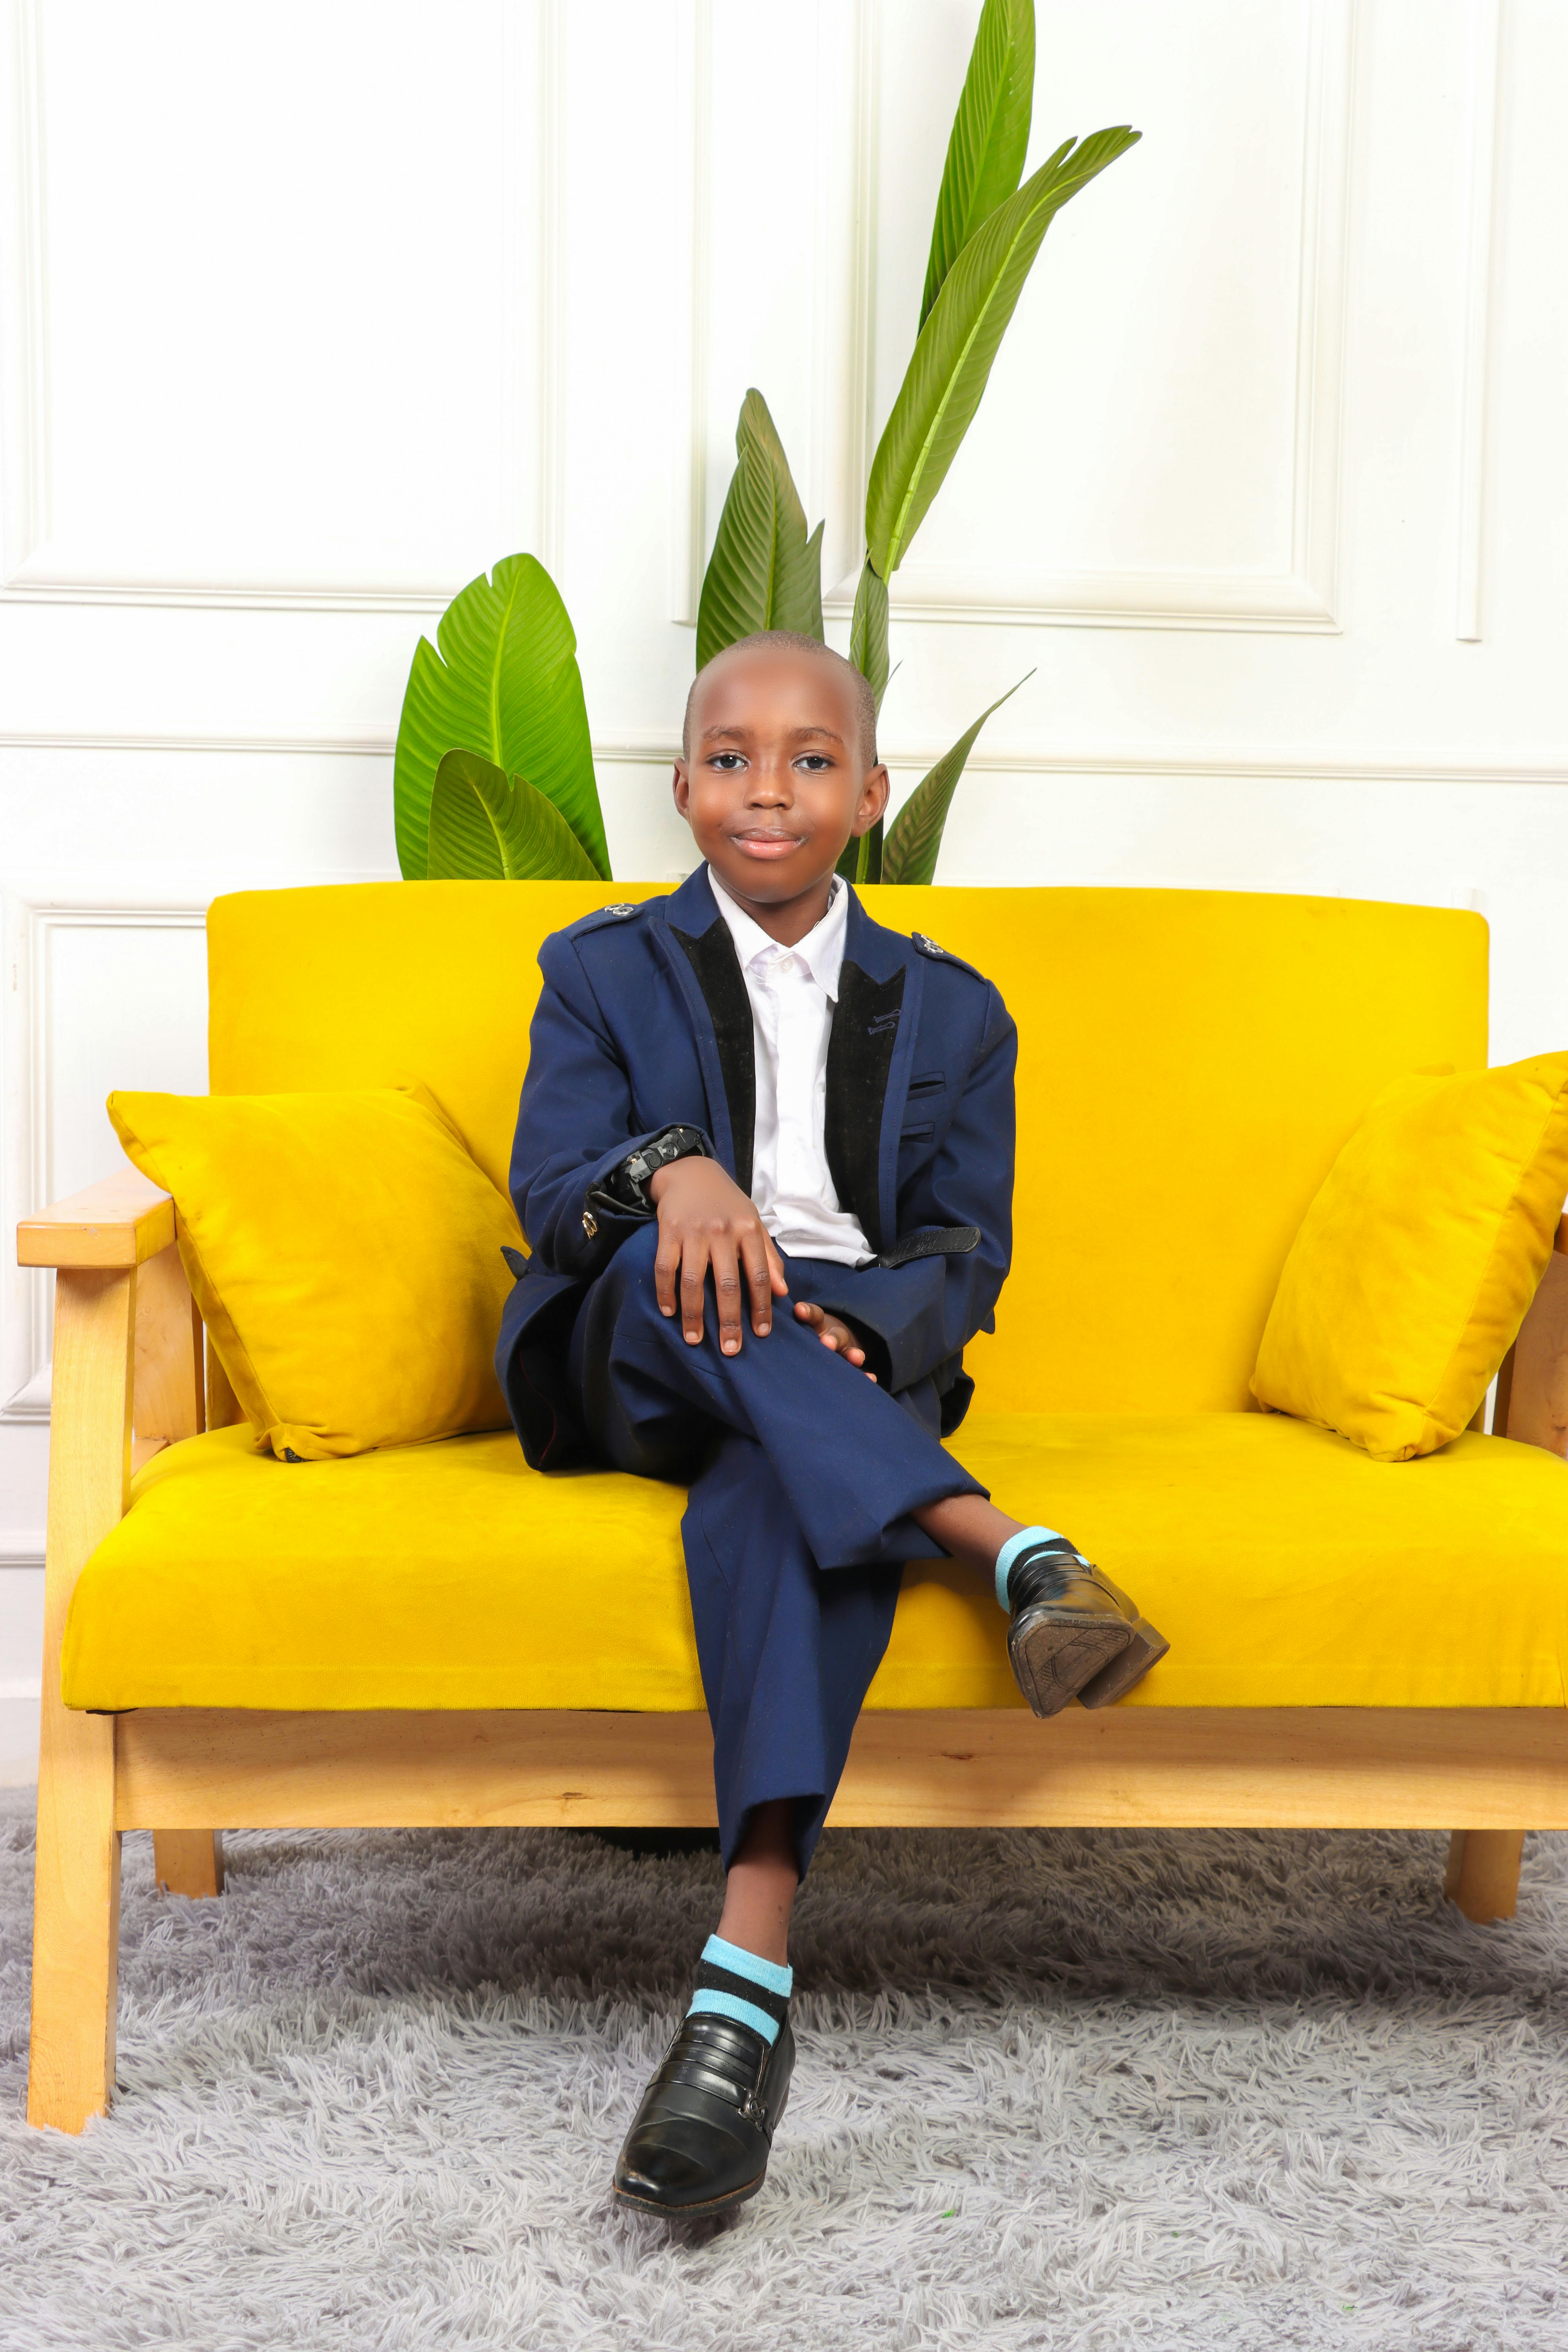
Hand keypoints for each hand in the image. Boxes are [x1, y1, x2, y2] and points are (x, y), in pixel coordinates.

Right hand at [649, 1157, 787, 1351]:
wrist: (692, 1172)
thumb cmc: (728, 1204)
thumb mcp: (754, 1224)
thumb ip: (768, 1257)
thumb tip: (781, 1292)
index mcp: (748, 1230)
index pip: (759, 1275)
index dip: (761, 1306)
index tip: (761, 1332)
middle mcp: (722, 1231)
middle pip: (727, 1284)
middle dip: (729, 1320)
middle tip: (730, 1349)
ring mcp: (693, 1232)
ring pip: (693, 1281)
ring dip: (693, 1314)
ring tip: (694, 1340)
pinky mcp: (668, 1231)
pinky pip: (665, 1268)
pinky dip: (665, 1292)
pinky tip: (668, 1312)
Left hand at [793, 1299, 876, 1379]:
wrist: (833, 1339)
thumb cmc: (809, 1334)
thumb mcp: (803, 1324)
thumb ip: (793, 1319)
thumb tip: (765, 1312)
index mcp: (817, 1324)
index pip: (813, 1315)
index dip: (807, 1312)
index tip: (799, 1310)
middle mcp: (832, 1335)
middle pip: (833, 1334)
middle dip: (831, 1338)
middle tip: (826, 1342)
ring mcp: (845, 1350)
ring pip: (850, 1351)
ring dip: (852, 1354)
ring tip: (856, 1358)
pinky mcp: (852, 1364)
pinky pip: (860, 1371)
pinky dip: (866, 1375)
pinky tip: (870, 1379)